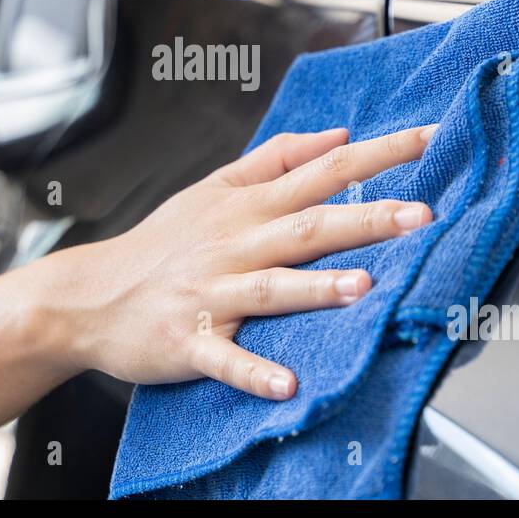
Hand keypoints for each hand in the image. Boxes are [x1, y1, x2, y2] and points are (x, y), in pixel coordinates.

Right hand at [61, 125, 436, 398]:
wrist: (89, 295)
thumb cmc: (160, 244)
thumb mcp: (213, 188)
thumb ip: (276, 160)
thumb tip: (337, 134)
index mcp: (245, 207)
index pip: (321, 170)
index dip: (376, 154)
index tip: (429, 139)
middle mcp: (234, 245)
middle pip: (307, 226)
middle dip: (366, 219)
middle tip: (422, 214)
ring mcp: (211, 294)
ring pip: (270, 288)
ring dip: (316, 288)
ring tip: (362, 287)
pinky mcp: (188, 341)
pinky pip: (224, 358)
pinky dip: (253, 371)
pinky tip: (286, 383)